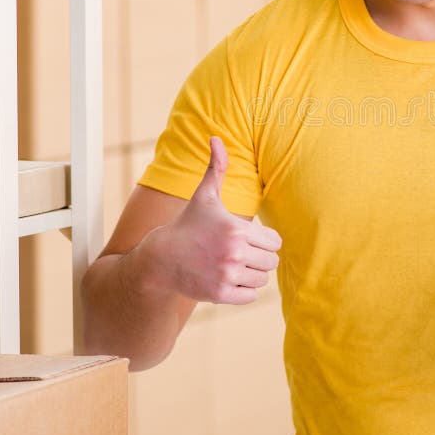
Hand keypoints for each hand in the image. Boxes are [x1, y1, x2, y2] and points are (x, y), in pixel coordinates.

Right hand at [144, 136, 281, 304]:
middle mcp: (234, 253)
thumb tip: (216, 137)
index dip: (264, 240)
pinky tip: (227, 279)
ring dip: (251, 274)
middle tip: (239, 253)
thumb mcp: (204, 196)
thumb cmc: (187, 225)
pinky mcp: (220, 295)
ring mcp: (227, 275)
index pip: (275, 242)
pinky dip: (243, 291)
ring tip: (232, 265)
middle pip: (272, 262)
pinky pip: (251, 296)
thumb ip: (217, 167)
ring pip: (262, 279)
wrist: (160, 259)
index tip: (247, 238)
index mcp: (237, 229)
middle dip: (259, 258)